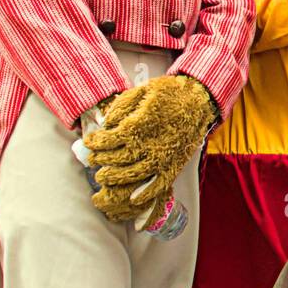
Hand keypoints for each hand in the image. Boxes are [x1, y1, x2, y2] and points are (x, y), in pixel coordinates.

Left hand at [84, 75, 217, 224]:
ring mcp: (163, 158)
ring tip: (104, 176)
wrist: (199, 99)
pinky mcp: (175, 165)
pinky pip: (159, 185)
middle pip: (116, 159)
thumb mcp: (142, 89)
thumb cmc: (169, 92)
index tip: (88, 142)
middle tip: (92, 160)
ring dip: (115, 177)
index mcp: (139, 125)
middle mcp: (149, 145)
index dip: (95, 143)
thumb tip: (105, 123)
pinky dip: (146, 194)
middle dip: (100, 160)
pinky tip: (134, 198)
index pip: (108, 140)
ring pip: (133, 175)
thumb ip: (121, 106)